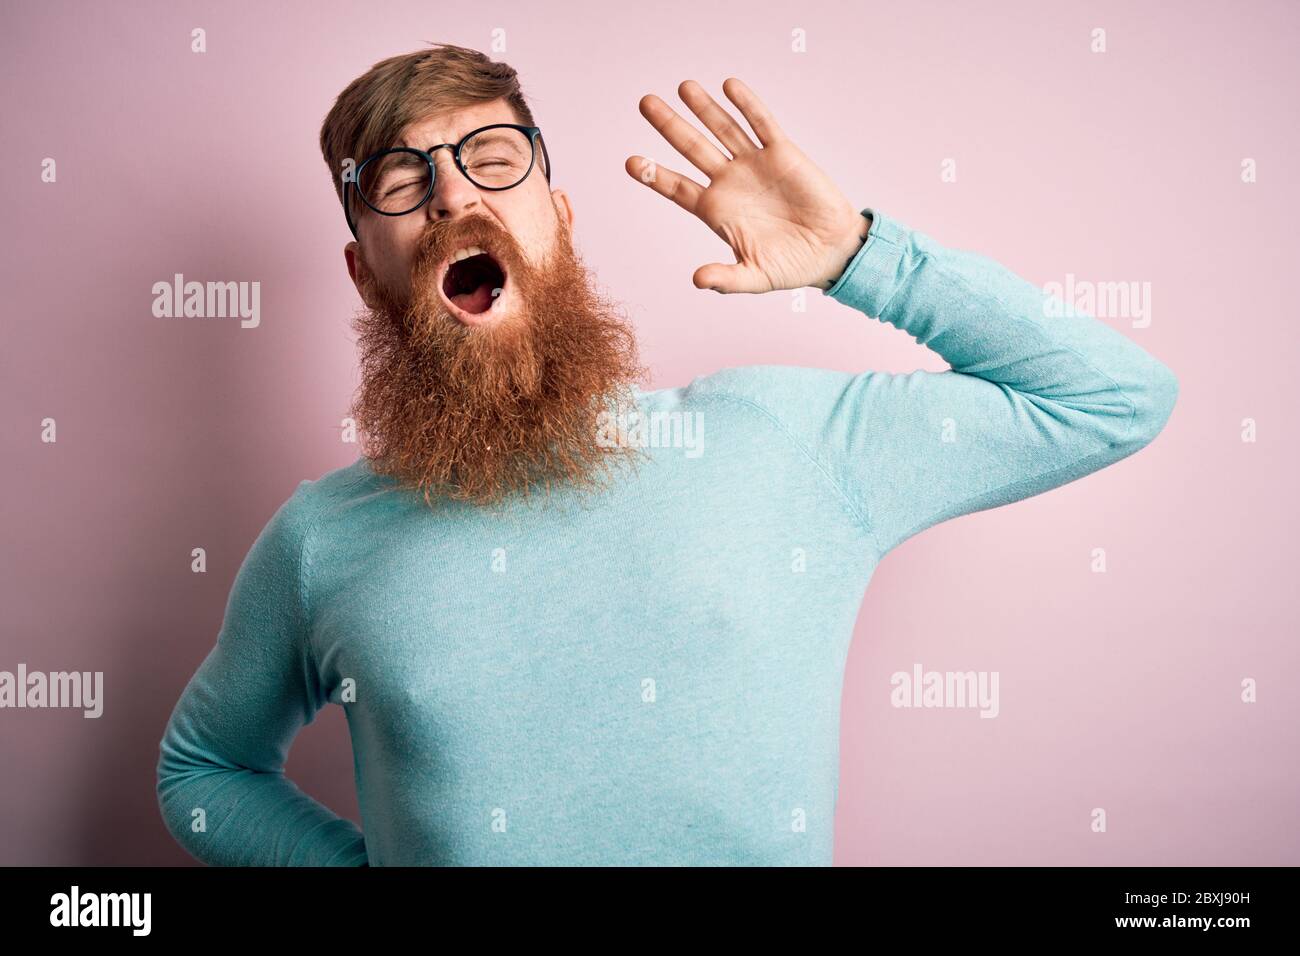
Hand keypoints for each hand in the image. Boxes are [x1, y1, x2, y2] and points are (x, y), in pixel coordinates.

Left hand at [626, 78, 869, 293]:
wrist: (831, 251)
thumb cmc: (791, 266)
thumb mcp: (754, 278)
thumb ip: (726, 279)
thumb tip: (698, 280)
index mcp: (716, 210)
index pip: (677, 188)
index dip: (654, 175)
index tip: (632, 162)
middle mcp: (730, 182)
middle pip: (692, 148)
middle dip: (670, 126)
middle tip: (645, 103)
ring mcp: (754, 165)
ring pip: (723, 130)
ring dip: (704, 108)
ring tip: (683, 87)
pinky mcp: (782, 153)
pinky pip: (761, 125)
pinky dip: (747, 105)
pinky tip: (729, 86)